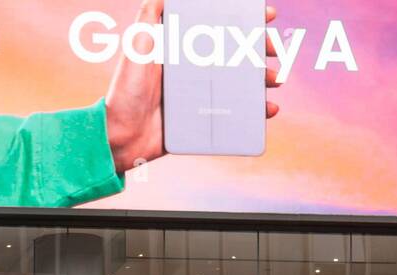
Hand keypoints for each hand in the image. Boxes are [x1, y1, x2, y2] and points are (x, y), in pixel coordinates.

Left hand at [105, 1, 281, 173]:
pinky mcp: (204, 122)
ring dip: (263, 79)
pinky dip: (255, 112)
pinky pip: (236, 115)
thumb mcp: (137, 47)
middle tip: (274, 49)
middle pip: (236, 54)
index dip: (244, 21)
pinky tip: (268, 109)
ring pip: (240, 84)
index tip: (265, 16)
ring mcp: (201, 98)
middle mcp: (194, 72)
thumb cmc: (126, 91)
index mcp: (183, 50)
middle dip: (260, 49)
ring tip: (275, 79)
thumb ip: (149, 17)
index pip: (219, 29)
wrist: (121, 137)